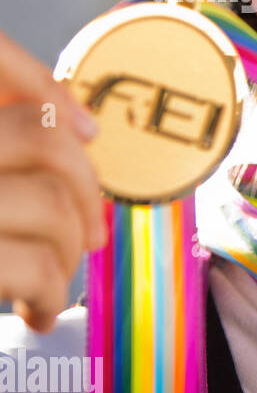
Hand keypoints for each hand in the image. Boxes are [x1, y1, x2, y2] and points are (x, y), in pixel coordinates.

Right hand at [0, 29, 104, 332]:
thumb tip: (79, 128)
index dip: (37, 80)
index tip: (84, 126)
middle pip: (37, 137)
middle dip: (82, 187)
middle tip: (87, 233)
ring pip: (48, 205)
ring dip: (66, 251)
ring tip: (48, 282)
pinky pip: (36, 269)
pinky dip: (49, 294)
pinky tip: (32, 311)